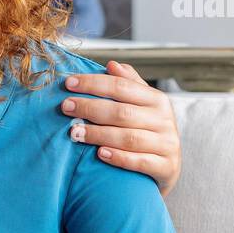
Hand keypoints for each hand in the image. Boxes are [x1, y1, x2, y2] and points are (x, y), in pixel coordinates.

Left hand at [60, 60, 181, 197]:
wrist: (168, 168)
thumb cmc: (148, 132)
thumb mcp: (142, 106)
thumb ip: (129, 85)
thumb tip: (112, 64)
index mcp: (157, 100)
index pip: (122, 86)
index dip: (94, 83)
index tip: (69, 83)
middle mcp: (164, 120)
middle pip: (123, 112)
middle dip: (91, 108)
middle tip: (66, 107)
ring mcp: (167, 145)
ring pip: (129, 137)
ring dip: (99, 134)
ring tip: (74, 133)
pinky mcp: (167, 167)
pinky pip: (140, 162)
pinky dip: (119, 157)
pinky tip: (100, 154)